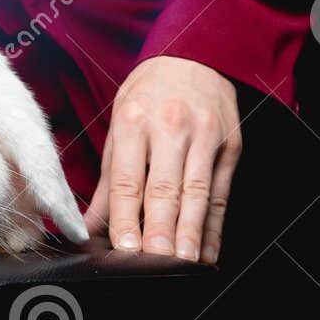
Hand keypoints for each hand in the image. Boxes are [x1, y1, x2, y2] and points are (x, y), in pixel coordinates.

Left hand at [83, 56, 240, 262]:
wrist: (194, 54)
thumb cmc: (149, 93)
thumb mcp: (119, 122)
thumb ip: (108, 178)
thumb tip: (88, 224)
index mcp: (134, 120)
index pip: (128, 179)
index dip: (127, 218)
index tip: (124, 249)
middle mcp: (171, 127)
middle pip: (165, 188)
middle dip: (160, 231)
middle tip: (156, 264)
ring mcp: (205, 136)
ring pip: (197, 193)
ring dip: (191, 233)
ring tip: (184, 264)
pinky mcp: (231, 145)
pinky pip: (221, 193)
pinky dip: (214, 226)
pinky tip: (207, 251)